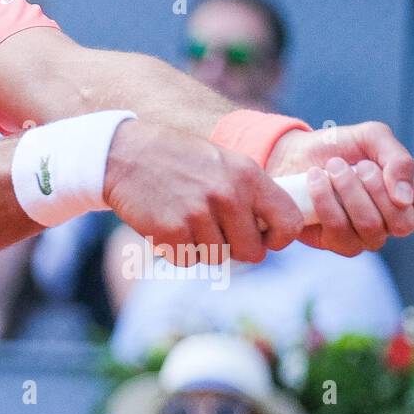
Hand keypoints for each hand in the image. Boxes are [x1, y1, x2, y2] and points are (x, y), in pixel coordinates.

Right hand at [103, 121, 303, 264]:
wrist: (124, 153)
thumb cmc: (178, 159)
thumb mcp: (223, 161)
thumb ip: (250, 191)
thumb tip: (273, 229)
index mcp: (247, 175)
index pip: (289, 222)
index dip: (279, 238)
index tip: (263, 237)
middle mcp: (227, 194)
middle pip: (253, 252)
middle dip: (236, 248)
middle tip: (215, 231)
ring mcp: (198, 214)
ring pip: (217, 258)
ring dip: (202, 247)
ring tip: (185, 220)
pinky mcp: (171, 231)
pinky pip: (187, 260)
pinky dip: (178, 250)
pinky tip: (167, 225)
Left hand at [265, 121, 413, 255]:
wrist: (293, 153)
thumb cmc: (337, 147)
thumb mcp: (371, 137)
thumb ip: (397, 158)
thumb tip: (407, 195)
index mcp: (410, 195)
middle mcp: (392, 220)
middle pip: (404, 223)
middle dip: (378, 189)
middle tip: (359, 166)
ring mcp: (366, 235)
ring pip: (371, 227)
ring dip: (350, 191)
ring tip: (334, 168)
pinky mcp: (336, 242)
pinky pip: (340, 232)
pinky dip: (327, 201)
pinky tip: (317, 181)